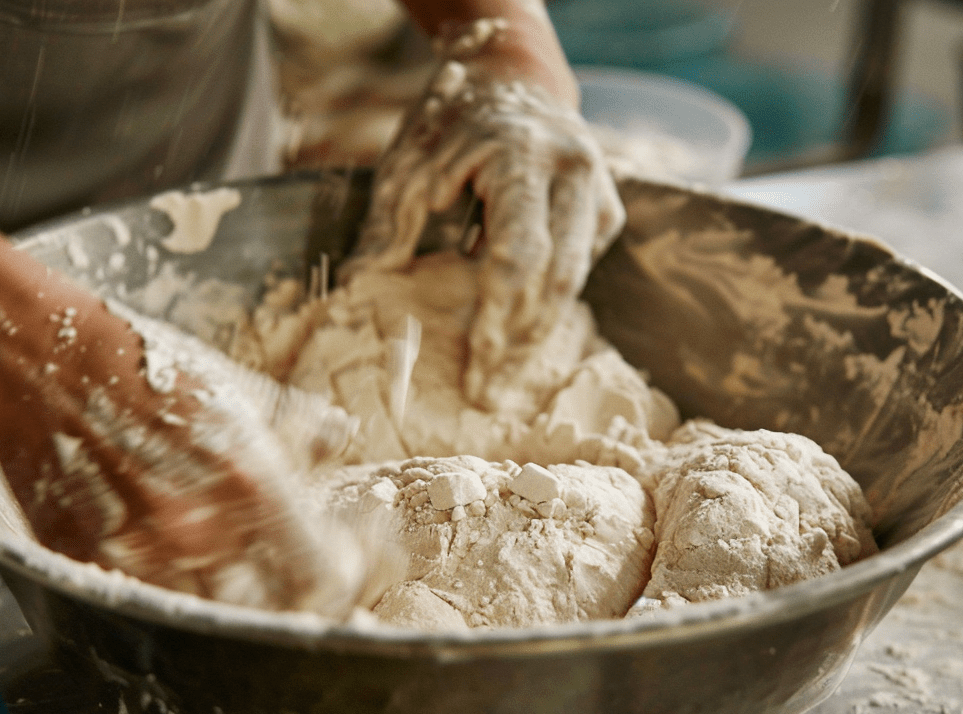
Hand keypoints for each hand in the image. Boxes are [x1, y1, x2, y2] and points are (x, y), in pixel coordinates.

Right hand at [0, 279, 366, 616]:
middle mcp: (195, 534)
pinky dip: (175, 601)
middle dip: (303, 600)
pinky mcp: (85, 565)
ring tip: (254, 585)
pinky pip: (147, 606)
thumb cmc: (132, 359)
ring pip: (212, 621)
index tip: (355, 557)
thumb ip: (296, 423)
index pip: (324, 573)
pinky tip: (188, 579)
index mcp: (248, 484)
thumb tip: (339, 439)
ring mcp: (136, 558)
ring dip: (241, 606)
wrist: (24, 352)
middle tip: (312, 582)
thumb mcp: (232, 382)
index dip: (348, 572)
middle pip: (275, 612)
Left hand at [343, 16, 624, 406]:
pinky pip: (582, 268)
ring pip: (577, 280)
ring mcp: (597, 188)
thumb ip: (390, 223)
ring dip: (539, 333)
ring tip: (505, 379)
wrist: (511, 71)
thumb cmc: (453, 118)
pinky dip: (550, 306)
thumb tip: (357, 286)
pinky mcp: (606, 206)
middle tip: (491, 394)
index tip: (475, 372)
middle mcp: (572, 171)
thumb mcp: (409, 161)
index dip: (498, 322)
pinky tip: (521, 338)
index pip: (517, 258)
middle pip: (558, 280)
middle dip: (523, 344)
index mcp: (521, 156)